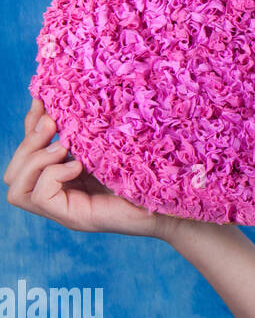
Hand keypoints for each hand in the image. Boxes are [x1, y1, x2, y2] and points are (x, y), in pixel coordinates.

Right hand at [4, 97, 183, 241]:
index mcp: (66, 176)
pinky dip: (53, 174)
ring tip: (63, 147)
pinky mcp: (75, 218)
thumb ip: (92, 133)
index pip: (27, 154)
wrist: (176, 204)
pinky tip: (78, 165)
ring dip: (34, 160)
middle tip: (53, 124)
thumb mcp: (114, 146)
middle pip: (12, 174)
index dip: (29, 126)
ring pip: (16, 187)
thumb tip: (73, 98)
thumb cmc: (152, 173)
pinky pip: (39, 196)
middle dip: (25, 144)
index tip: (44, 101)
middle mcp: (60, 195)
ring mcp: (65, 209)